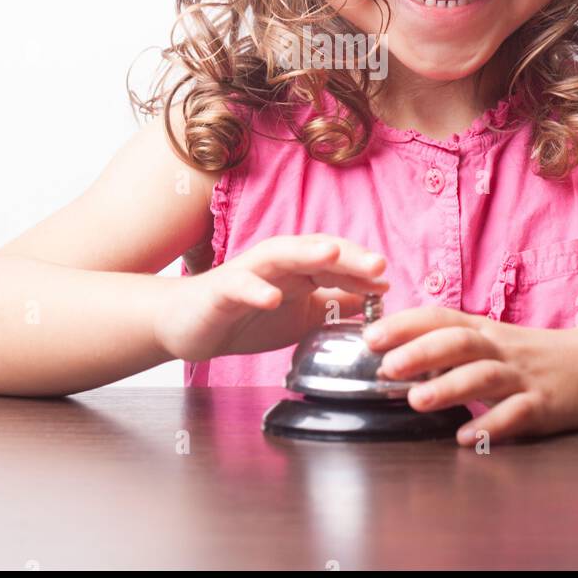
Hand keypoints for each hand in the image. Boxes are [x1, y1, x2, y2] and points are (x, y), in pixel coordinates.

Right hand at [155, 233, 389, 362]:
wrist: (190, 326)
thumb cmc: (246, 316)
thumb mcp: (302, 315)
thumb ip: (336, 304)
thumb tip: (376, 298)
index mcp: (299, 270)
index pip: (337, 262)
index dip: (362, 270)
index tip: (387, 282)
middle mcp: (277, 263)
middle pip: (316, 251)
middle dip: (347, 256)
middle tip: (377, 264)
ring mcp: (249, 273)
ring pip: (281, 256)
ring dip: (306, 253)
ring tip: (332, 256)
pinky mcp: (222, 290)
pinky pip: (239, 286)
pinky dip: (256, 290)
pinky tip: (272, 298)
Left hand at [364, 307, 577, 444]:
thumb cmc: (532, 356)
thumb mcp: (492, 342)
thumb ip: (450, 346)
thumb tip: (396, 353)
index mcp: (484, 331)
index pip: (440, 318)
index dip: (404, 324)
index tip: (370, 335)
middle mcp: (500, 349)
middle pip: (459, 342)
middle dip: (421, 352)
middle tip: (386, 366)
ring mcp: (523, 376)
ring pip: (484, 376)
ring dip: (449, 388)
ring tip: (416, 402)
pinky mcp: (545, 405)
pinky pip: (517, 414)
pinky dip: (492, 425)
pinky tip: (467, 438)